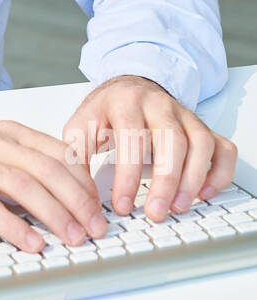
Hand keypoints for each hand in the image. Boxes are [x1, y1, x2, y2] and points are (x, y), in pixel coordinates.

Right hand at [0, 120, 107, 252]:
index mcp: (7, 132)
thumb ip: (22, 159)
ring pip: (24, 186)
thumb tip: (65, 189)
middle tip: (96, 228)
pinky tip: (32, 244)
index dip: (83, 181)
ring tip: (73, 238)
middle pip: (47, 169)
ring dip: (54, 215)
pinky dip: (14, 227)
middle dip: (78, 201)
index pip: (57, 153)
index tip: (99, 206)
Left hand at [62, 74, 236, 221]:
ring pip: (200, 143)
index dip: (128, 174)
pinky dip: (219, 172)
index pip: (131, 137)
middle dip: (165, 180)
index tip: (122, 205)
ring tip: (179, 207)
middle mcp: (159, 106)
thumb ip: (76, 154)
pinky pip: (222, 148)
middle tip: (155, 213)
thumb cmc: (105, 112)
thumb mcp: (81, 125)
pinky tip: (204, 193)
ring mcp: (185, 115)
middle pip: (171, 140)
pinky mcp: (202, 127)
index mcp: (126, 103)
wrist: (128, 87)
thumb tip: (78, 192)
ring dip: (193, 178)